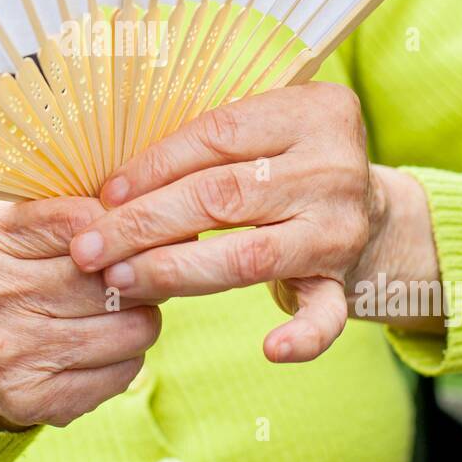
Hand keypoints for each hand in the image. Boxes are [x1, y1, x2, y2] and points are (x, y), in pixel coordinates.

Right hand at [0, 198, 160, 431]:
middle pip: (109, 278)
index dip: (117, 226)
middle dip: (137, 275)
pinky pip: (122, 371)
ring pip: (129, 327)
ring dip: (138, 317)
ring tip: (120, 311)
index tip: (127, 233)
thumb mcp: (2, 228)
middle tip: (138, 274)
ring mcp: (6, 351)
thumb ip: (57, 211)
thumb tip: (137, 207)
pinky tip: (102, 347)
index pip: (78, 221)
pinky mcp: (30, 398)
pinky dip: (125, 357)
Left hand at [69, 83, 436, 363]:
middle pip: (223, 196)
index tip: (106, 194)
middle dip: (145, 223)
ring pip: (249, 254)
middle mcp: (333, 167)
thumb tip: (113, 183)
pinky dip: (303, 336)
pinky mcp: (347, 281)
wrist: (372, 211)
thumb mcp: (264, 129)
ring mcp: (342, 228)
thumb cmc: (288, 164)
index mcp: (312, 112)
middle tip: (89, 247)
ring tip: (120, 280)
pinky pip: (326, 315)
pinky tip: (271, 349)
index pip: (218, 133)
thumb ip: (208, 142)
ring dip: (176, 270)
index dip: (155, 165)